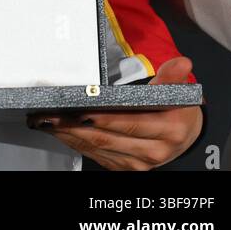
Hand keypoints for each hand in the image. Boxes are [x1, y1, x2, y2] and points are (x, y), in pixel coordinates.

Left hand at [29, 57, 202, 169]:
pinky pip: (95, 154)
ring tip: (48, 120)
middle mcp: (154, 151)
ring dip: (69, 134)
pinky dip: (75, 142)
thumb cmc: (174, 112)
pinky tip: (60, 130)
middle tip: (52, 114)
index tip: (81, 110)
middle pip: (107, 138)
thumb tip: (181, 63)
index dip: (104, 118)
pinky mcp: (125, 166)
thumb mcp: (177, 93)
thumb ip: (172, 77)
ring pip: (97, 147)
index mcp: (168, 130)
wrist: (182, 136)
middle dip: (75, 126)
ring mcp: (138, 162)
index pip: (130, 123)